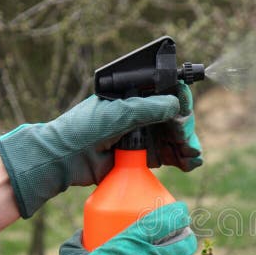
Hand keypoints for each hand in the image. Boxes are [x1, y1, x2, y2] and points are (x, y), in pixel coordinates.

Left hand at [0, 82, 201, 217]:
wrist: (64, 160)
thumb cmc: (83, 129)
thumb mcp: (116, 113)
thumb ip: (146, 108)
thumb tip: (176, 105)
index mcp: (133, 96)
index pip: (165, 92)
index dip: (179, 99)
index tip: (184, 110)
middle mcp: (141, 113)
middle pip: (175, 117)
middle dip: (185, 128)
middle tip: (185, 139)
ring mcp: (143, 135)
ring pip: (175, 137)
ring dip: (187, 145)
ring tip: (191, 155)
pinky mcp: (143, 157)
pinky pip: (169, 156)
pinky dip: (182, 159)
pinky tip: (190, 162)